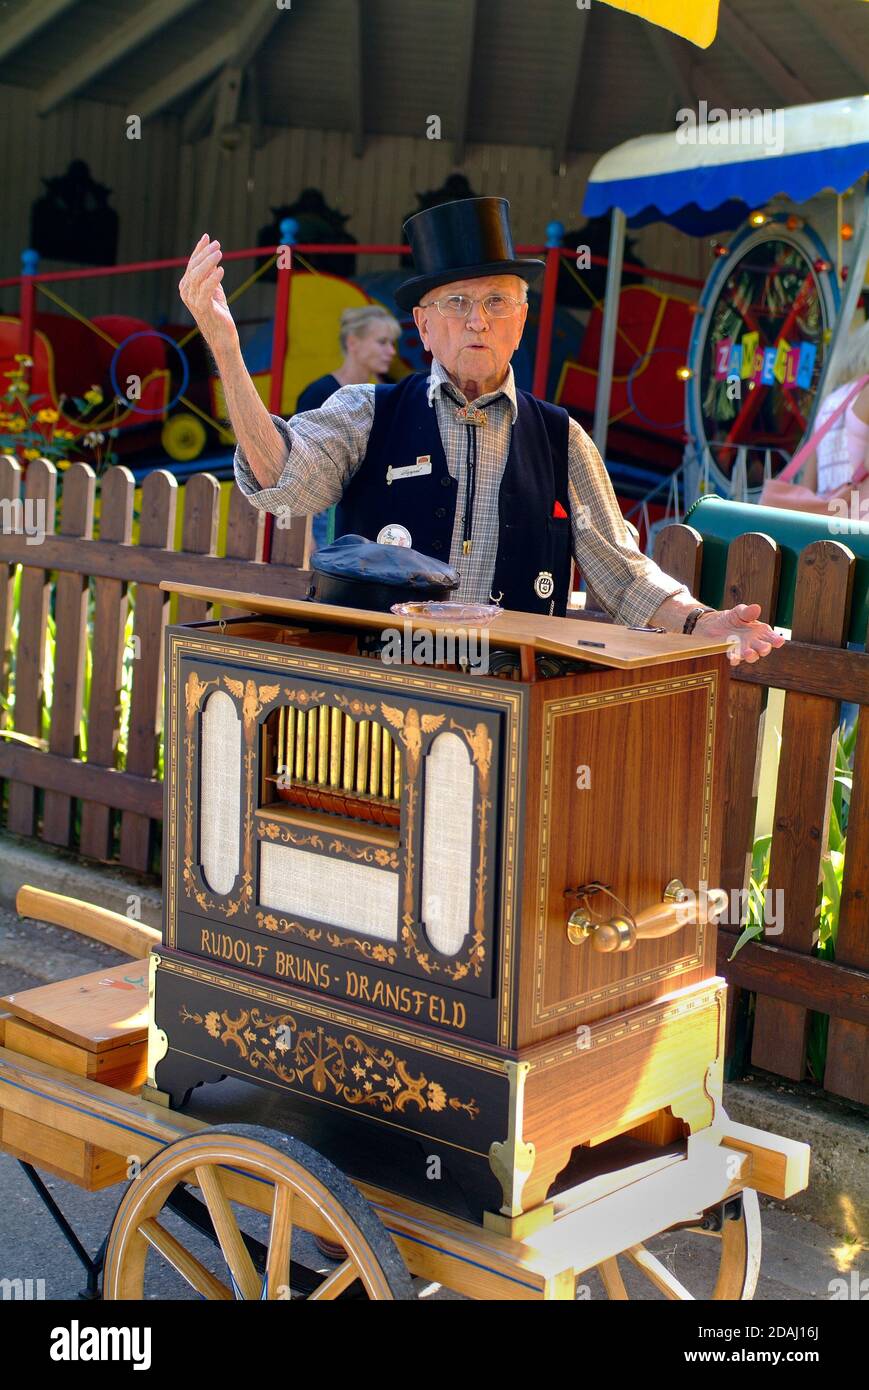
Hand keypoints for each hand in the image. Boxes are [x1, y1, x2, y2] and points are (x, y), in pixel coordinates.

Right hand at [178, 234, 236, 349]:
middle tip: (217, 244)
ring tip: (220, 253)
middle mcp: (186, 292)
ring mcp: (192, 300)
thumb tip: (212, 257)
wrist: (222, 336)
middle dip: (205, 253)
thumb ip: (210, 275)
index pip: (192, 263)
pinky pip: (206, 289)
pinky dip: (213, 278)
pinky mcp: (202, 307)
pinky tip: (221, 269)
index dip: (199, 249)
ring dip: (209, 262)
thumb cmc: (218, 312)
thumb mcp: (214, 289)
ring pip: (198, 275)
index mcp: (187, 286)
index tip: (208, 237)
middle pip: (194, 267)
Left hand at [695, 602, 786, 665]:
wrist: (714, 625)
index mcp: (761, 631)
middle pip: (763, 648)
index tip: (779, 641)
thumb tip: (756, 607)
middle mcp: (755, 642)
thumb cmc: (732, 617)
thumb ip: (747, 612)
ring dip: (751, 656)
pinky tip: (733, 658)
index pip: (772, 637)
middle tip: (764, 648)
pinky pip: (735, 658)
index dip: (776, 640)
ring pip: (751, 656)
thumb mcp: (739, 611)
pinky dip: (735, 659)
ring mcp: (745, 650)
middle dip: (764, 649)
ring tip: (748, 653)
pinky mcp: (733, 654)